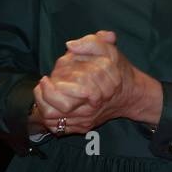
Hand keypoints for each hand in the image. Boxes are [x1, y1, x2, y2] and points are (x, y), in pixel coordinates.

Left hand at [34, 31, 159, 134]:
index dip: (60, 81)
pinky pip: (58, 127)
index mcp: (102, 88)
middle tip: (43, 82)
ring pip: (57, 118)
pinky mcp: (82, 127)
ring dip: (44, 104)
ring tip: (41, 91)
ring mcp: (88, 119)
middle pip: (64, 107)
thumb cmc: (118, 70)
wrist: (130, 96)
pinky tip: (47, 103)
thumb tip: (71, 45)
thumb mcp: (110, 50)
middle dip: (48, 94)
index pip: (79, 88)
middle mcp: (94, 107)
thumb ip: (92, 43)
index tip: (50, 73)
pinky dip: (47, 116)